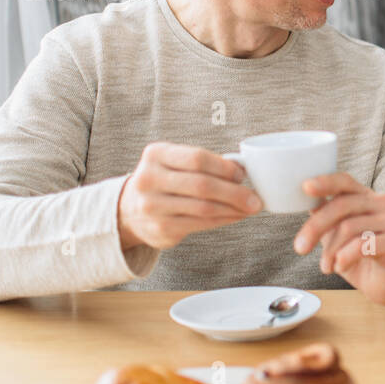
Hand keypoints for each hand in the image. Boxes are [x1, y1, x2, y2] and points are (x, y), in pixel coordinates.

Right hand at [117, 142, 261, 250]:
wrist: (129, 210)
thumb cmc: (164, 180)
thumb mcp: (174, 162)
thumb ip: (203, 163)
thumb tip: (242, 169)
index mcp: (156, 154)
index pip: (197, 158)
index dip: (224, 167)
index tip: (242, 174)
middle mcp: (149, 179)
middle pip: (202, 185)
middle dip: (235, 193)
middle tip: (255, 199)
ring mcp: (152, 206)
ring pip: (204, 208)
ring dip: (234, 209)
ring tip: (250, 208)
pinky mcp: (161, 228)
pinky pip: (201, 224)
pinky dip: (224, 220)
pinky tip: (236, 217)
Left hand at [292, 173, 384, 306]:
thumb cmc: (361, 258)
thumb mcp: (337, 236)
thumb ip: (325, 217)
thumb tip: (305, 202)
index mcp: (366, 197)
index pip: (345, 181)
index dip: (325, 182)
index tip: (305, 187)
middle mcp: (382, 203)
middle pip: (342, 205)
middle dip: (315, 227)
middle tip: (300, 248)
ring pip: (349, 227)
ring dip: (331, 251)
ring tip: (326, 266)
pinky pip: (363, 244)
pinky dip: (345, 257)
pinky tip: (341, 266)